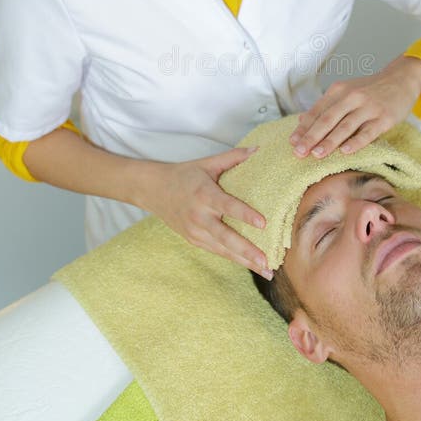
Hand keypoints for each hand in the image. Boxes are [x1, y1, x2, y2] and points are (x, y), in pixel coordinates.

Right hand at [133, 147, 271, 278]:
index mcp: (204, 195)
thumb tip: (258, 149)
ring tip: (267, 271)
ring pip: (223, 250)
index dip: (245, 215)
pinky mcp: (194, 240)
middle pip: (226, 237)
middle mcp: (199, 216)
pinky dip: (234, 258)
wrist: (154, 190)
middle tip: (267, 261)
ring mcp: (195, 231)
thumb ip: (233, 157)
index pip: (228, 206)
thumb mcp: (207, 163)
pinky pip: (217, 251)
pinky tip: (251, 265)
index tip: (263, 224)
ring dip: (246, 261)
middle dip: (247, 250)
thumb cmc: (185, 175)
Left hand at [289, 55, 420, 158]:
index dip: (304, 128)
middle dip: (312, 137)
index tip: (292, 143)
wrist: (401, 79)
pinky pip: (369, 132)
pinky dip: (357, 142)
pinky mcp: (384, 117)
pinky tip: (346, 151)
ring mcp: (369, 107)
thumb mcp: (345, 92)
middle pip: (328, 119)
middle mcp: (351, 97)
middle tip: (299, 153)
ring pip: (346, 126)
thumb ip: (325, 107)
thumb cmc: (370, 90)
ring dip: (330, 141)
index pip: (317, 111)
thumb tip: (301, 121)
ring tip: (317, 154)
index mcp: (338, 91)